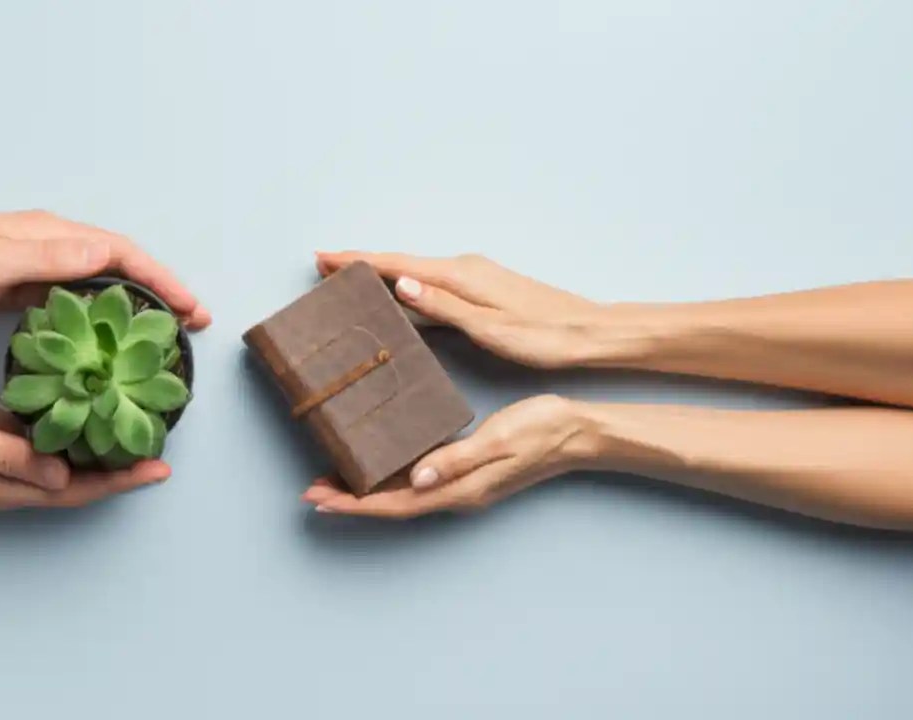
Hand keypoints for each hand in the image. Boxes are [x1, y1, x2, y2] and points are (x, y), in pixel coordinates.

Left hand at [0, 210, 210, 324]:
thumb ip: (47, 258)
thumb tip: (106, 254)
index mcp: (50, 234)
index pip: (122, 252)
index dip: (161, 278)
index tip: (189, 306)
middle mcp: (53, 243)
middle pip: (124, 264)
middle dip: (164, 290)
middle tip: (196, 323)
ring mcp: (42, 262)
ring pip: (107, 281)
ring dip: (141, 303)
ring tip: (170, 333)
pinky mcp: (30, 283)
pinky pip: (84, 297)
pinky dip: (110, 314)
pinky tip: (117, 337)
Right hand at [0, 383, 168, 509]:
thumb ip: (11, 456)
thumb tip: (61, 473)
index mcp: (10, 486)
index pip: (79, 489)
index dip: (121, 480)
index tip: (159, 467)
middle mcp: (17, 479)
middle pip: (83, 480)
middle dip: (123, 468)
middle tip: (162, 445)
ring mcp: (11, 461)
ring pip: (70, 461)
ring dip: (104, 448)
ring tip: (140, 428)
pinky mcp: (5, 439)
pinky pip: (52, 439)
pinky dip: (79, 427)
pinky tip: (96, 409)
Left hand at [302, 395, 592, 518]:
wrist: (578, 432)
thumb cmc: (542, 430)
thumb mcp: (499, 440)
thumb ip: (456, 460)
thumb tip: (416, 478)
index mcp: (460, 488)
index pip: (395, 503)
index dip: (355, 504)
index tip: (319, 500)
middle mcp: (456, 493)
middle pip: (391, 504)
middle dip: (349, 501)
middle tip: (310, 492)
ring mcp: (463, 485)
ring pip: (402, 495)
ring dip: (365, 492)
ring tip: (331, 481)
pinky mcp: (468, 472)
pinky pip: (418, 483)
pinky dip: (390, 480)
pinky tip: (377, 466)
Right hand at [316, 251, 597, 368]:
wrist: (589, 333)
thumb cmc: (542, 336)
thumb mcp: (489, 328)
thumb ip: (443, 307)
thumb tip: (400, 284)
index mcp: (460, 276)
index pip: (396, 264)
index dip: (358, 261)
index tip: (323, 257)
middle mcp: (464, 269)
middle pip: (401, 262)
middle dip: (362, 263)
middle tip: (323, 266)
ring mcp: (474, 277)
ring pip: (415, 272)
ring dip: (382, 274)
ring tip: (350, 279)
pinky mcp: (483, 289)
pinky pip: (431, 282)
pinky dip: (406, 285)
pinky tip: (399, 297)